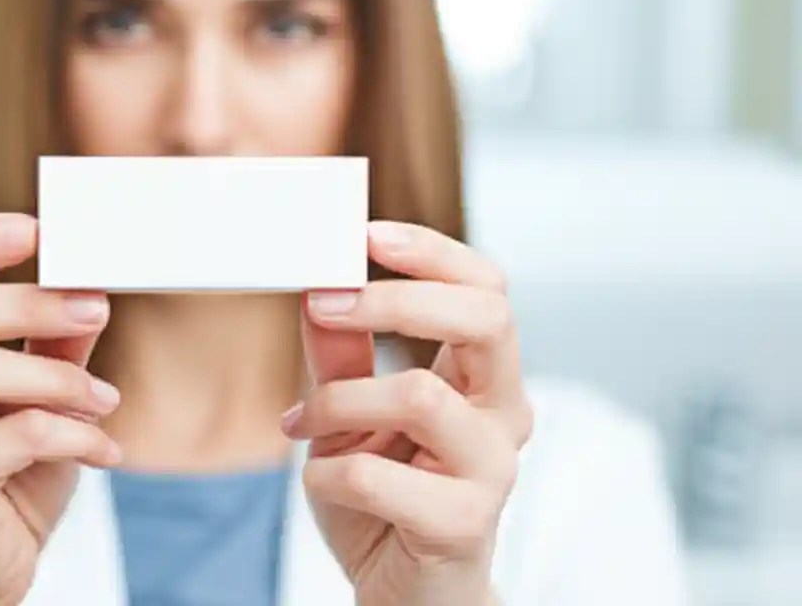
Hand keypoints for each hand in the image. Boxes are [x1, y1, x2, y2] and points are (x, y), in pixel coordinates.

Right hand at [0, 213, 122, 605]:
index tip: (36, 228)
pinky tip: (102, 450)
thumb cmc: (8, 475)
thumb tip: (90, 285)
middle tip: (95, 307)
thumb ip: (56, 341)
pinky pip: (15, 433)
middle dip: (25, 301)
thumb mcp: (41, 395)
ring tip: (103, 400)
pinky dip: (75, 434)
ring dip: (58, 377)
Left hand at [288, 221, 531, 605]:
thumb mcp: (349, 414)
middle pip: (485, 318)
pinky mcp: (462, 524)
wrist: (399, 592)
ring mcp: (491, 470)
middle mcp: (502, 416)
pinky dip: (326, 471)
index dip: (434, 251)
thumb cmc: (382, 498)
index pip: (487, 288)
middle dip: (396, 299)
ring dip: (338, 399)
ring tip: (302, 425)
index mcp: (482, 378)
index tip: (368, 233)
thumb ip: (340, 354)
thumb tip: (317, 284)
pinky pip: (374, 473)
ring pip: (420, 392)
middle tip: (326, 303)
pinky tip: (319, 480)